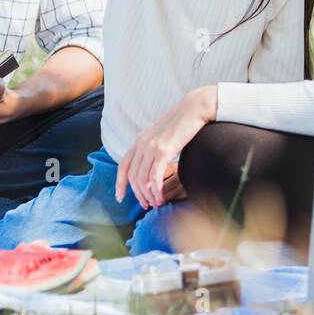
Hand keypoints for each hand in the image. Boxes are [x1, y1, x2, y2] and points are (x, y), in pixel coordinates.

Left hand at [115, 86, 217, 209]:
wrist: (194, 108)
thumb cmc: (182, 122)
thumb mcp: (161, 133)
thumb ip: (153, 145)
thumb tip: (151, 160)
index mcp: (140, 140)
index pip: (123, 166)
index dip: (120, 183)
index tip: (120, 197)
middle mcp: (142, 144)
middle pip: (132, 176)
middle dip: (138, 194)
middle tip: (146, 205)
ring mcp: (151, 147)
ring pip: (142, 179)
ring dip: (148, 195)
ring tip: (156, 204)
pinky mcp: (164, 151)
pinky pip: (154, 176)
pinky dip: (155, 190)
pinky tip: (160, 197)